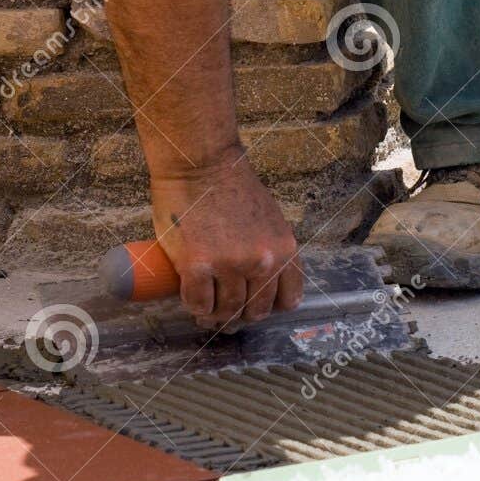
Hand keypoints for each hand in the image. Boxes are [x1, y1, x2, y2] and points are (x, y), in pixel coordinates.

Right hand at [151, 155, 301, 327]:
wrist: (201, 164)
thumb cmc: (232, 187)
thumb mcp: (270, 220)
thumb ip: (271, 250)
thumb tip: (262, 283)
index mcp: (284, 250)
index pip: (288, 299)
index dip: (270, 307)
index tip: (256, 306)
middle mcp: (262, 262)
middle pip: (255, 311)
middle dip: (240, 316)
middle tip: (226, 313)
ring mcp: (230, 265)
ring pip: (225, 312)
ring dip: (214, 315)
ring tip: (205, 309)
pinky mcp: (197, 266)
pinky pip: (198, 304)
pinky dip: (194, 306)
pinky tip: (191, 298)